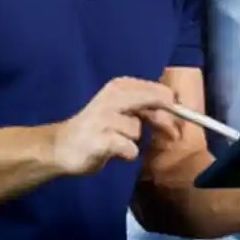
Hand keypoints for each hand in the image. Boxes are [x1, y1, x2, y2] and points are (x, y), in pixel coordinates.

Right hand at [50, 77, 178, 174]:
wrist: (61, 146)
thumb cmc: (97, 128)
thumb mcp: (121, 110)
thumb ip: (145, 108)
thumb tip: (175, 113)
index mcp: (119, 86)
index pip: (156, 90)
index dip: (171, 105)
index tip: (178, 119)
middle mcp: (111, 97)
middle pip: (153, 101)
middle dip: (164, 120)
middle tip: (171, 133)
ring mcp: (104, 117)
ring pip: (136, 130)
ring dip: (131, 139)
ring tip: (115, 141)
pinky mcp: (99, 139)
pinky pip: (129, 148)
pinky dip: (126, 153)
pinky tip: (113, 152)